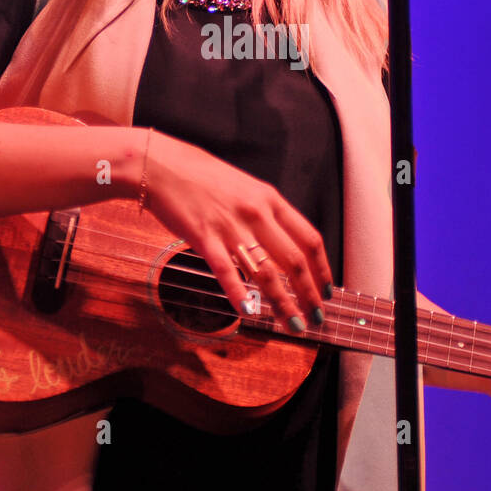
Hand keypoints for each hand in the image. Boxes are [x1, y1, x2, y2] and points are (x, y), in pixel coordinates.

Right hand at [139, 128, 329, 330]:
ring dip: (283, 303)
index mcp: (271, 200)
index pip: (309, 239)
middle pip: (294, 261)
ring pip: (266, 273)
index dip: (322, 268)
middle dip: (309, 294)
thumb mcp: (246, 188)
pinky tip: (248, 312)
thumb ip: (265, 214)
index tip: (327, 289)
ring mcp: (231, 226)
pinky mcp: (204, 238)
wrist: (163, 166)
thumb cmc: (203, 177)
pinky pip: (226, 272)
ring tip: (294, 324)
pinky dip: (239, 295)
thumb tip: (283, 244)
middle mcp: (257, 213)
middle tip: (316, 317)